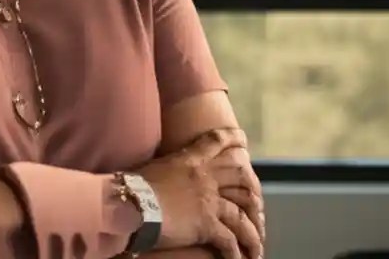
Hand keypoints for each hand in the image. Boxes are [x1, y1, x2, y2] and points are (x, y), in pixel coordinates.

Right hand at [133, 127, 263, 258]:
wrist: (129, 204)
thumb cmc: (131, 187)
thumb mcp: (153, 168)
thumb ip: (168, 168)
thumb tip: (164, 172)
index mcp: (190, 160)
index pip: (216, 142)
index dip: (233, 140)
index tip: (243, 141)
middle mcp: (205, 177)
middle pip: (241, 177)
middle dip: (254, 191)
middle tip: (259, 205)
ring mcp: (209, 200)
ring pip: (242, 216)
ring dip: (252, 233)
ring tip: (256, 247)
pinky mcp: (207, 224)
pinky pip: (230, 240)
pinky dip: (237, 252)